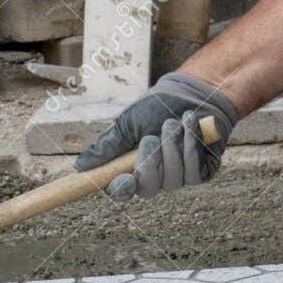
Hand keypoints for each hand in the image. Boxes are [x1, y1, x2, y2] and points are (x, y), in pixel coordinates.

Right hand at [75, 72, 239, 200]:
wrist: (191, 92)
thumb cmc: (156, 107)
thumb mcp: (127, 123)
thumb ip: (108, 145)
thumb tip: (80, 167)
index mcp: (131, 168)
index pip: (121, 190)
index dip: (121, 189)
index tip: (124, 179)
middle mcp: (155, 177)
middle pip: (147, 189)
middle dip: (149, 163)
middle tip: (150, 137)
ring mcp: (178, 177)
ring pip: (172, 180)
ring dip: (171, 148)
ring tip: (172, 122)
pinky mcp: (201, 172)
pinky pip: (194, 171)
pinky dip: (190, 146)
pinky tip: (189, 124)